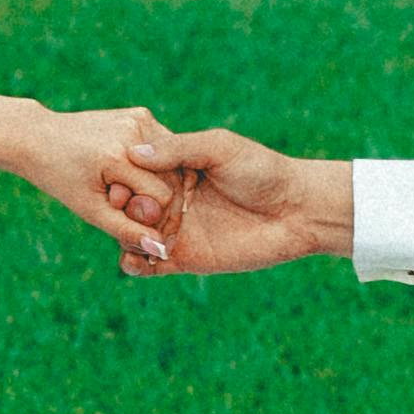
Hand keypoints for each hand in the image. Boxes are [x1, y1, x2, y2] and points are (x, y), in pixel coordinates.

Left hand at [8, 104, 185, 266]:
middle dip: (165, 206)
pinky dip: (157, 167)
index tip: (152, 236)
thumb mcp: (89, 209)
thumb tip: (159, 249)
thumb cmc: (59, 177)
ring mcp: (139, 119)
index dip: (159, 221)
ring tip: (141, 201)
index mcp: (117, 157)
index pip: (162, 197)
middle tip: (150, 223)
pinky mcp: (140, 114)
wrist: (38, 136)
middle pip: (173, 179)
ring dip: (163, 186)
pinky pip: (163, 148)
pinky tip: (139, 179)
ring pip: (172, 164)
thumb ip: (126, 230)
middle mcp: (133, 132)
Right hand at [127, 127, 359, 275]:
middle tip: (130, 209)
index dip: (120, 177)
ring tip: (137, 233)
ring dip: (124, 235)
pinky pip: (148, 265)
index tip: (116, 182)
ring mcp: (176, 230)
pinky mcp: (185, 258)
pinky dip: (134, 264)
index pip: (134, 172)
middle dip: (120, 209)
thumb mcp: (220, 148)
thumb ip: (178, 149)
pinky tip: (137, 258)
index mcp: (176, 169)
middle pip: (128, 205)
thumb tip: (134, 153)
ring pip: (132, 235)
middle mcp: (171, 199)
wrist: (296, 212)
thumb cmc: (262, 171)